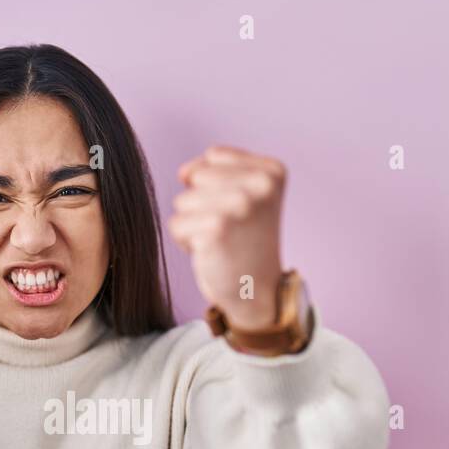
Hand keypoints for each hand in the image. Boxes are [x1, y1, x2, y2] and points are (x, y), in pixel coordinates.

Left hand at [167, 145, 285, 329]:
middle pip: (196, 178)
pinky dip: (186, 242)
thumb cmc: (244, 242)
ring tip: (221, 241)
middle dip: (202, 205)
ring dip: (194, 225)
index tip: (240, 211)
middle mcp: (259, 184)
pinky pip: (177, 225)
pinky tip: (212, 252)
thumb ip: (214, 169)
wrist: (257, 292)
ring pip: (183, 201)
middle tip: (229, 230)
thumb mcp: (243, 194)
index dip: (215, 186)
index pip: (213, 156)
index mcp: (271, 171)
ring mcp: (239, 205)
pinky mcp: (217, 229)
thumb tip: (184, 173)